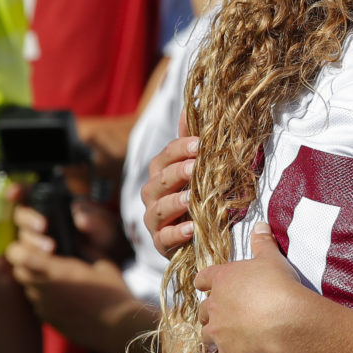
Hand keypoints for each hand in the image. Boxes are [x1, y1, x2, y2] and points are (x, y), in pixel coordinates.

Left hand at [5, 204, 142, 352]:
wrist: (119, 329)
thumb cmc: (114, 294)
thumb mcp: (102, 264)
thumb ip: (84, 250)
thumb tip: (76, 240)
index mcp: (56, 272)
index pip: (19, 255)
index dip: (22, 248)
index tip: (37, 247)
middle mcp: (45, 290)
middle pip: (18, 272)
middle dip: (27, 264)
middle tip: (46, 261)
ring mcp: (45, 308)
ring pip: (29, 289)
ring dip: (37, 282)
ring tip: (60, 281)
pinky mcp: (50, 322)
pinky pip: (40, 305)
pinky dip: (46, 299)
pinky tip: (67, 299)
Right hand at [143, 135, 198, 257]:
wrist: (197, 236)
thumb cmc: (197, 197)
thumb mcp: (197, 169)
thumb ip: (190, 142)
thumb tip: (189, 108)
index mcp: (160, 175)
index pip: (163, 158)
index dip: (179, 149)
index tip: (199, 144)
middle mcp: (153, 196)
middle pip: (158, 182)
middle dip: (176, 173)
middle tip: (195, 167)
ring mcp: (154, 221)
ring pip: (157, 210)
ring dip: (174, 202)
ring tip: (191, 199)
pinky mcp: (161, 244)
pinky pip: (164, 238)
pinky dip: (176, 233)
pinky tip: (191, 228)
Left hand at [194, 223, 321, 352]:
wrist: (288, 322)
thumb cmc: (280, 286)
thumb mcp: (272, 259)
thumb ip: (263, 242)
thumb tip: (261, 224)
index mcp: (222, 280)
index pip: (203, 279)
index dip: (206, 283)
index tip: (208, 286)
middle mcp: (214, 307)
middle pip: (203, 313)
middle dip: (212, 317)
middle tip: (224, 319)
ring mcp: (219, 335)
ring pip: (207, 340)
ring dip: (214, 343)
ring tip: (224, 347)